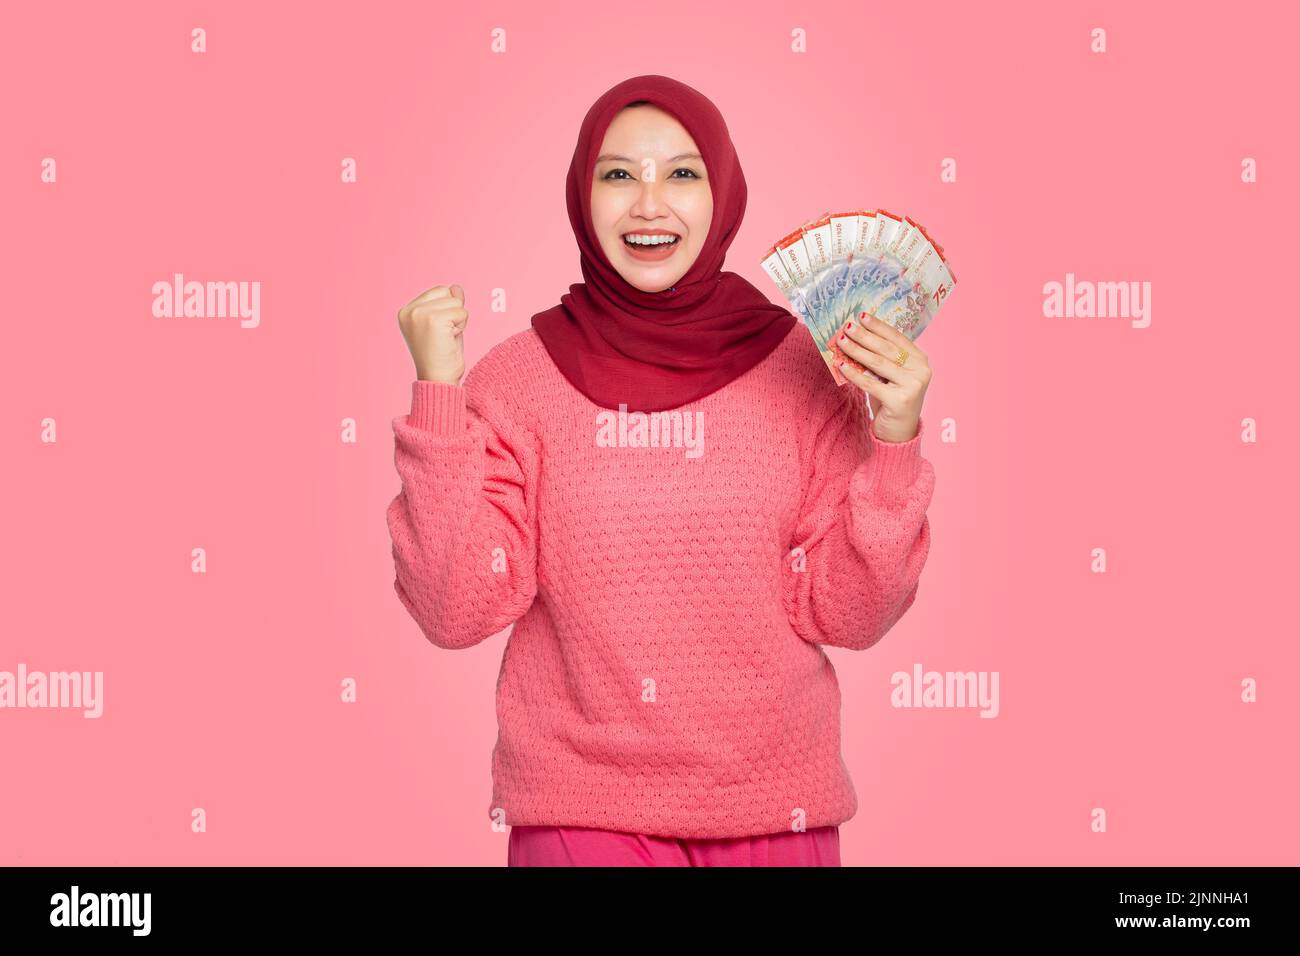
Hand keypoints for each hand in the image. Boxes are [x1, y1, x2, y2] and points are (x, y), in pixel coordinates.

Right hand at [397, 284, 467, 385]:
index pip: (439, 291)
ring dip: (459, 321)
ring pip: (456, 302)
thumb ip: (448, 305)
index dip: (448, 310)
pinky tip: (450, 340)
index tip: (440, 332)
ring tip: (447, 338)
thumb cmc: (442, 357)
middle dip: (454, 314)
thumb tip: (456, 287)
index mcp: (407, 311)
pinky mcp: (432, 319)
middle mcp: (409, 310)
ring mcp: (419, 314)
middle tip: (445, 336)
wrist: (439, 380)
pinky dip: (462, 326)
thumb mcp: (445, 325)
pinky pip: (461, 312)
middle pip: (448, 292)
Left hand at [834, 311, 930, 442]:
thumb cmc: (892, 399)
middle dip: (864, 336)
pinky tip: (841, 365)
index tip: (862, 316)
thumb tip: (855, 336)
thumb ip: (881, 358)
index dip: (879, 326)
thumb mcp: (889, 376)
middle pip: (886, 349)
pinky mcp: (900, 401)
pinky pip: (871, 383)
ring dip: (856, 351)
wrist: (899, 432)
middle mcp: (921, 370)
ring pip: (878, 364)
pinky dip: (854, 374)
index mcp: (920, 359)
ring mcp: (913, 385)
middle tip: (847, 326)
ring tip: (840, 341)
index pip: (897, 338)